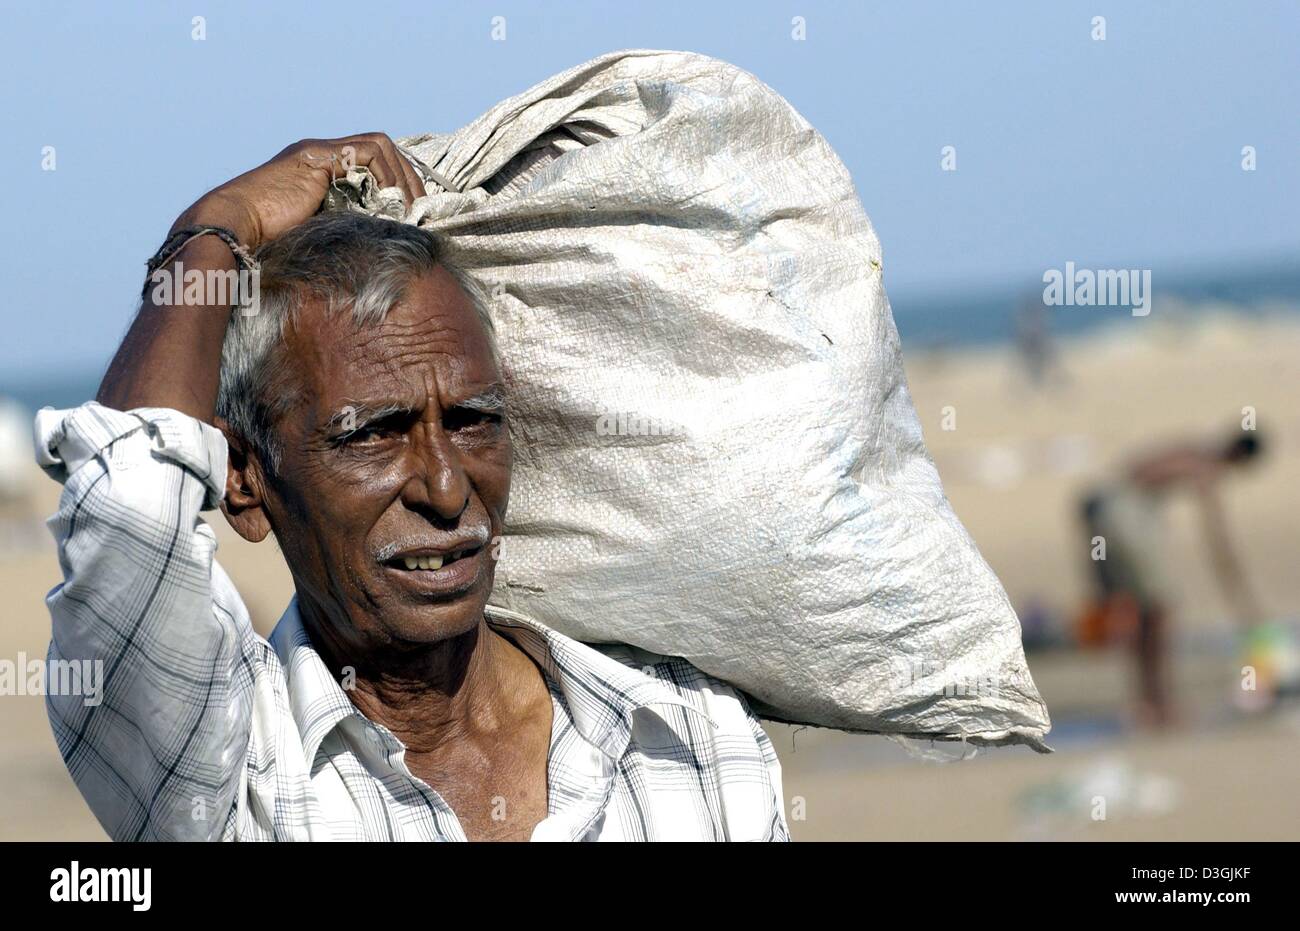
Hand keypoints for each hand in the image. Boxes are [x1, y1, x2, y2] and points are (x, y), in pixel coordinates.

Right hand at [170, 133, 426, 249]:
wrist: (234, 228)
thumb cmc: (267, 241)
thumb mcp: (317, 232)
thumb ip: (343, 226)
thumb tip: (378, 246)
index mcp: (320, 167)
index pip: (373, 158)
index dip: (398, 179)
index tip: (413, 208)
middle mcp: (321, 152)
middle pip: (381, 146)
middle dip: (407, 175)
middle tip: (422, 205)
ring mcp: (318, 151)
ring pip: (379, 144)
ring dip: (401, 175)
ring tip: (411, 205)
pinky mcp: (317, 157)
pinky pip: (368, 153)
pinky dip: (386, 175)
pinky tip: (390, 200)